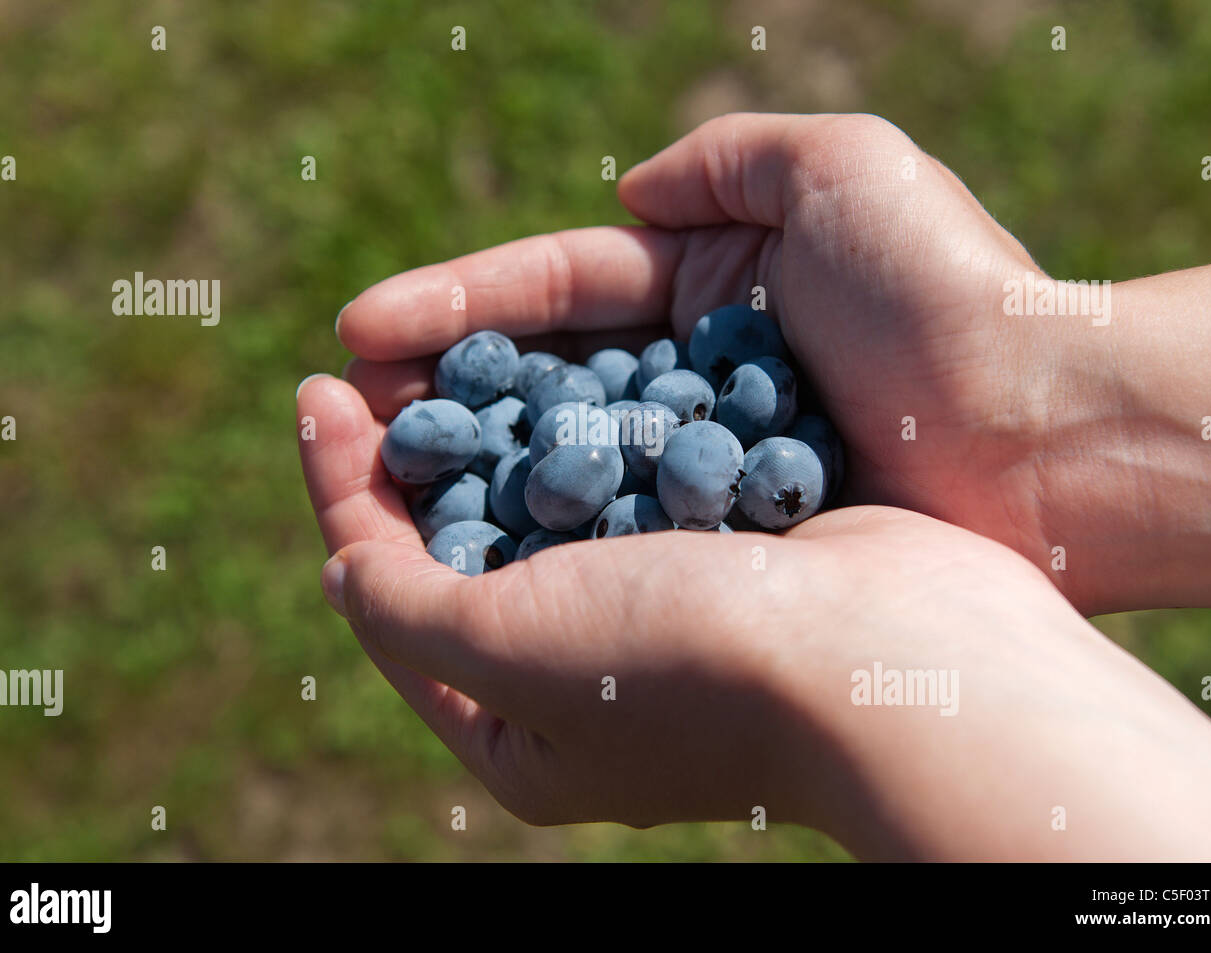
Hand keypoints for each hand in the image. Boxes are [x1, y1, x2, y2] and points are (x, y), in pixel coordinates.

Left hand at [297, 376, 1210, 857]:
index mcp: (520, 725)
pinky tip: (557, 352)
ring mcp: (659, 605)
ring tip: (450, 337)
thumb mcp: (503, 653)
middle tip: (372, 354)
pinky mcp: (722, 545)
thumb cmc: (685, 662)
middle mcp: (585, 672)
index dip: (344, 487)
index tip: (315, 391)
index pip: (393, 590)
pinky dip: (589, 413)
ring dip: (500, 417)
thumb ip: (400, 607)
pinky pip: (630, 466)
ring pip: (551, 493)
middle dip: (419, 444)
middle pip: (469, 538)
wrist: (895, 650)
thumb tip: (340, 561)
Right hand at [331, 113, 1071, 608]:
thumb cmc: (947, 293)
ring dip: (474, 469)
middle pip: (542, 378)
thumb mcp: (844, 171)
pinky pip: (621, 532)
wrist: (1046, 438)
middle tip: (340, 413)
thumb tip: (630, 193)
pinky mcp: (733, 539)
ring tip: (375, 481)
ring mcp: (711, 462)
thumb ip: (730, 159)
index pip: (557, 288)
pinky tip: (475, 549)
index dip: (456, 306)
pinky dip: (549, 538)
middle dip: (441, 393)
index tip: (359, 331)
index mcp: (714, 282)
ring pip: (567, 460)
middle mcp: (699, 374)